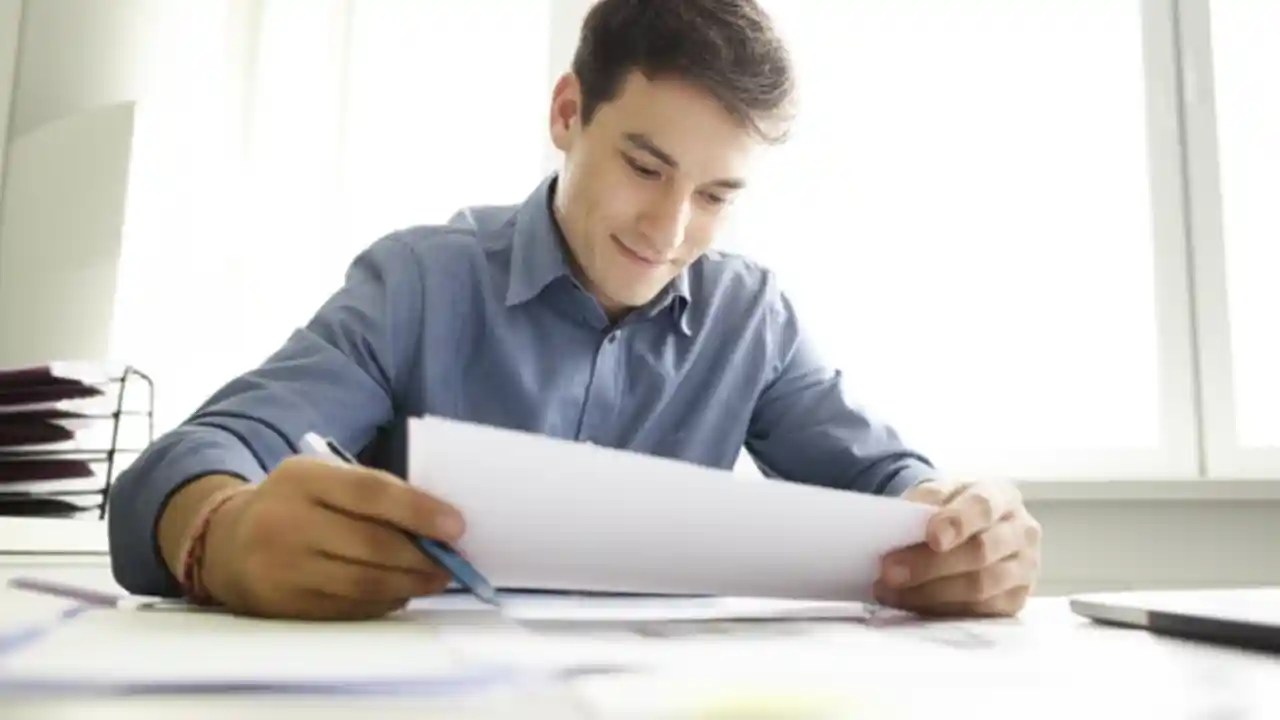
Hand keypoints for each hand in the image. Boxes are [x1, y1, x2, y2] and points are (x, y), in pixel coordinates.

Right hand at [198, 457, 464, 619]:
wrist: (226, 542)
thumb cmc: (294, 504)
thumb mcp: (322, 478)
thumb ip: (373, 492)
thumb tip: (436, 523)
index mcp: (301, 478)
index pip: (370, 493)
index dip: (418, 511)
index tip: (456, 527)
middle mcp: (286, 522)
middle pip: (371, 545)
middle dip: (422, 557)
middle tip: (452, 562)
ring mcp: (281, 568)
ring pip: (363, 583)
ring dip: (409, 584)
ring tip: (434, 579)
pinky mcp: (283, 604)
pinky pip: (347, 608)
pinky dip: (382, 602)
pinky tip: (400, 593)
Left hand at [874, 479, 1041, 616]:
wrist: (971, 529)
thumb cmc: (952, 509)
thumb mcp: (939, 493)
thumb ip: (924, 503)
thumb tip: (901, 524)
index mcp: (1002, 496)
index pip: (983, 507)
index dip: (957, 522)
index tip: (931, 538)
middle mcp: (1022, 532)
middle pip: (980, 552)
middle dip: (930, 565)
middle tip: (890, 571)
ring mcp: (1024, 569)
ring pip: (979, 587)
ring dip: (929, 591)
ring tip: (890, 590)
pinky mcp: (1015, 600)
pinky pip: (977, 611)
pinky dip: (938, 609)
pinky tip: (909, 602)